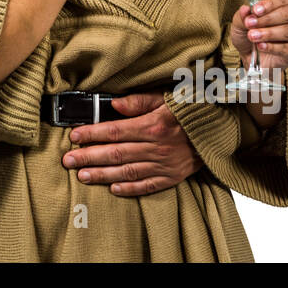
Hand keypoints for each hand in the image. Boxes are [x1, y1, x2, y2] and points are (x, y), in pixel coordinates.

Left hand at [60, 93, 201, 195]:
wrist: (219, 131)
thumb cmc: (189, 111)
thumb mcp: (165, 98)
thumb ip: (138, 101)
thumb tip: (113, 104)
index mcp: (153, 125)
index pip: (115, 131)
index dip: (92, 134)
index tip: (74, 136)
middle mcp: (157, 147)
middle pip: (116, 154)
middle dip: (88, 157)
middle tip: (68, 161)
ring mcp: (164, 165)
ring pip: (127, 172)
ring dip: (102, 175)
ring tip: (82, 176)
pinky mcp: (172, 177)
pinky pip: (148, 186)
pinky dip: (130, 189)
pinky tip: (113, 189)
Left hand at [229, 0, 287, 68]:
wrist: (251, 56)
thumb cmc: (250, 33)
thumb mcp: (240, 23)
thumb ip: (242, 16)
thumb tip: (245, 9)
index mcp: (286, 2)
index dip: (269, 3)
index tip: (256, 10)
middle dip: (267, 19)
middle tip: (250, 24)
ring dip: (269, 33)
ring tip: (252, 36)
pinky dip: (273, 47)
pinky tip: (261, 46)